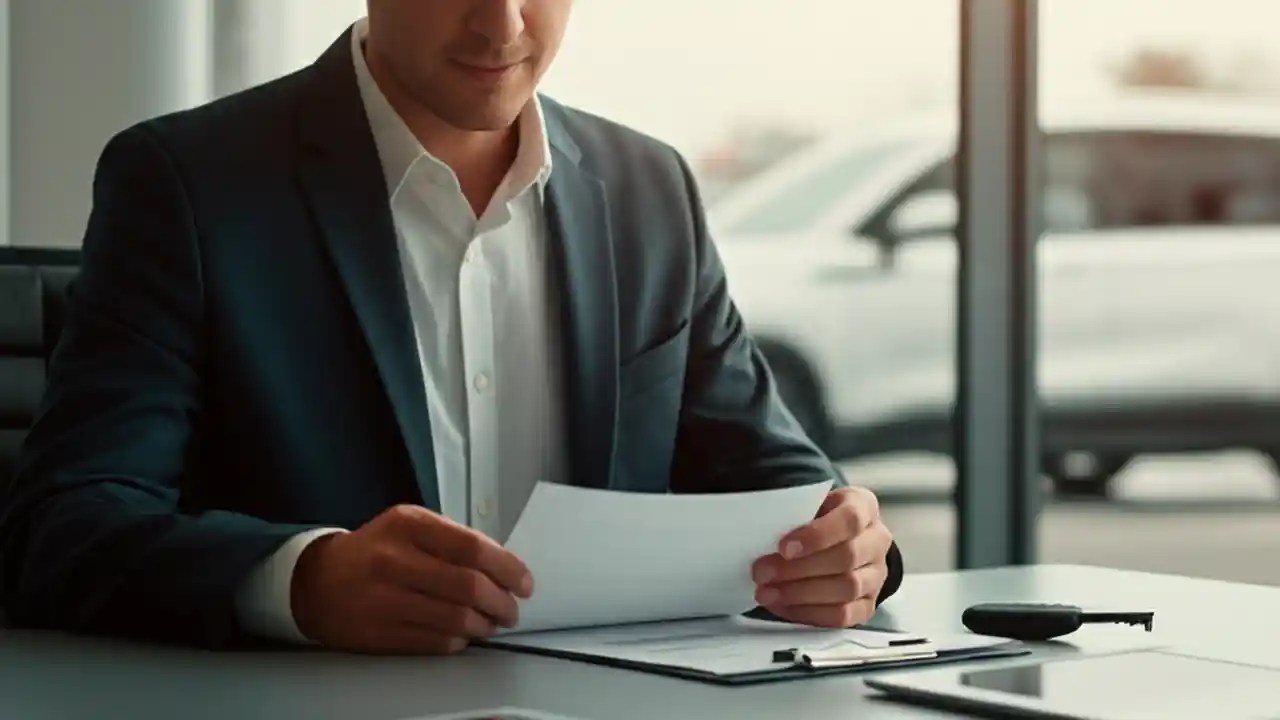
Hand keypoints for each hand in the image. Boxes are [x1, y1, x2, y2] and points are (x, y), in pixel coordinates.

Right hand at [291, 505, 532, 653]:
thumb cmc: (376, 551)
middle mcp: (395, 559)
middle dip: (501, 603)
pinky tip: (463, 635)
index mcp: (409, 525)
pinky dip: (458, 641)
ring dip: (484, 626)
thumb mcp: (410, 527)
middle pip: (469, 587)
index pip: (473, 548)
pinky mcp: (378, 632)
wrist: (316, 581)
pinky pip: (434, 642)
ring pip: (455, 619)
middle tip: (511, 610)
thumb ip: (453, 542)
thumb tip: (504, 569)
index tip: (525, 583)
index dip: (508, 569)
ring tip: (490, 624)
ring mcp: (384, 598)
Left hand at [751, 486, 892, 627]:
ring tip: (766, 593)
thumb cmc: (815, 518)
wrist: (836, 540)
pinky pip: (844, 615)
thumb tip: (761, 536)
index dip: (816, 536)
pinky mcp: (868, 604)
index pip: (849, 520)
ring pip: (846, 589)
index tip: (783, 547)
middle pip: (846, 558)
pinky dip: (809, 613)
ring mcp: (876, 575)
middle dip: (798, 568)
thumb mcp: (807, 504)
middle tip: (762, 573)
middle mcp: (877, 541)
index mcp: (863, 506)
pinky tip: (783, 606)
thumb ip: (793, 515)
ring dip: (800, 594)